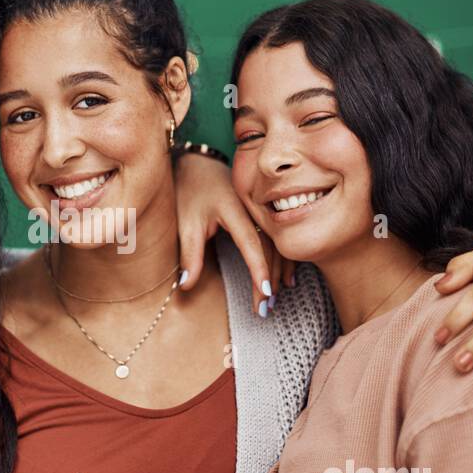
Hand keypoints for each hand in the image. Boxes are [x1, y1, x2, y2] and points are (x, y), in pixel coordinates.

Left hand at [174, 152, 295, 316]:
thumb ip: (189, 254)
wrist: (198, 163)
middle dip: (270, 279)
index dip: (259, 269)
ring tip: (275, 299)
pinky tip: (287, 278)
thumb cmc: (190, 190)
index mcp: (235, 208)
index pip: (252, 243)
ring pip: (278, 243)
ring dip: (280, 272)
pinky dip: (284, 259)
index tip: (265, 292)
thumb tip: (187, 286)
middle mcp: (254, 208)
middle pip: (270, 247)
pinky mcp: (264, 213)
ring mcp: (262, 209)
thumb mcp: (186, 222)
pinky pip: (279, 238)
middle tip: (265, 309)